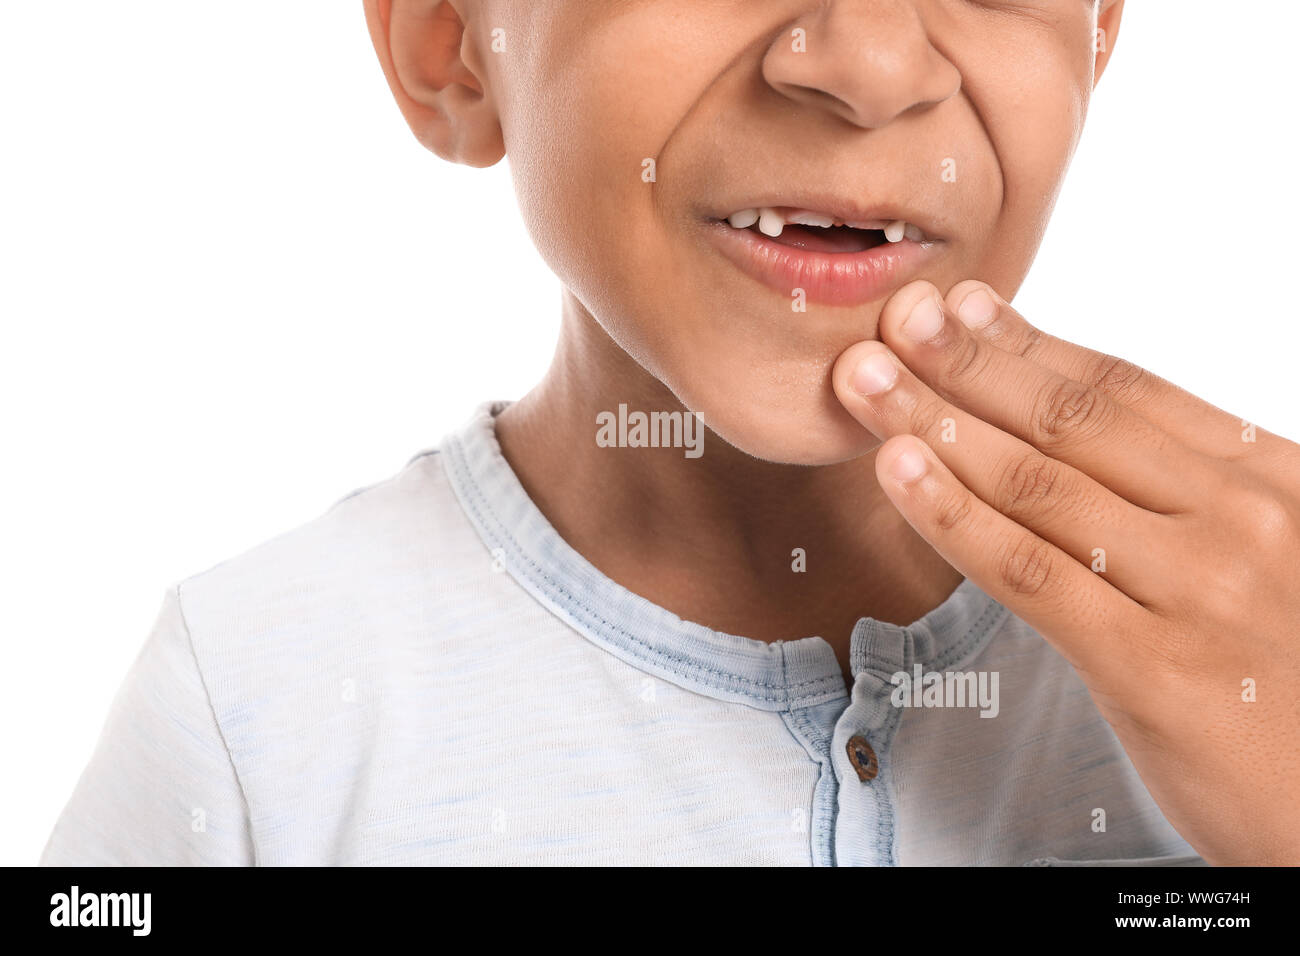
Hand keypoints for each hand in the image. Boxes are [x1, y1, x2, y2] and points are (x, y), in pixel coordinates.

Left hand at [832, 279, 1299, 865]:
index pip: (1123, 390)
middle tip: (894, 318)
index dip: (1029, 343)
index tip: (960, 305)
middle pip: (1071, 420)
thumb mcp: (1275, 555)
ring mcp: (1196, 589)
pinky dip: (953, 514)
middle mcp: (1235, 517)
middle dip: (968, 363)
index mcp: (1266, 478)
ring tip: (866, 381)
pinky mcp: (1152, 667)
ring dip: (938, 422)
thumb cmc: (1299, 672)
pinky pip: (1030, 573)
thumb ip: (1191, 494)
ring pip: (1037, 484)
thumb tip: (1080, 429)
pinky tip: (899, 471)